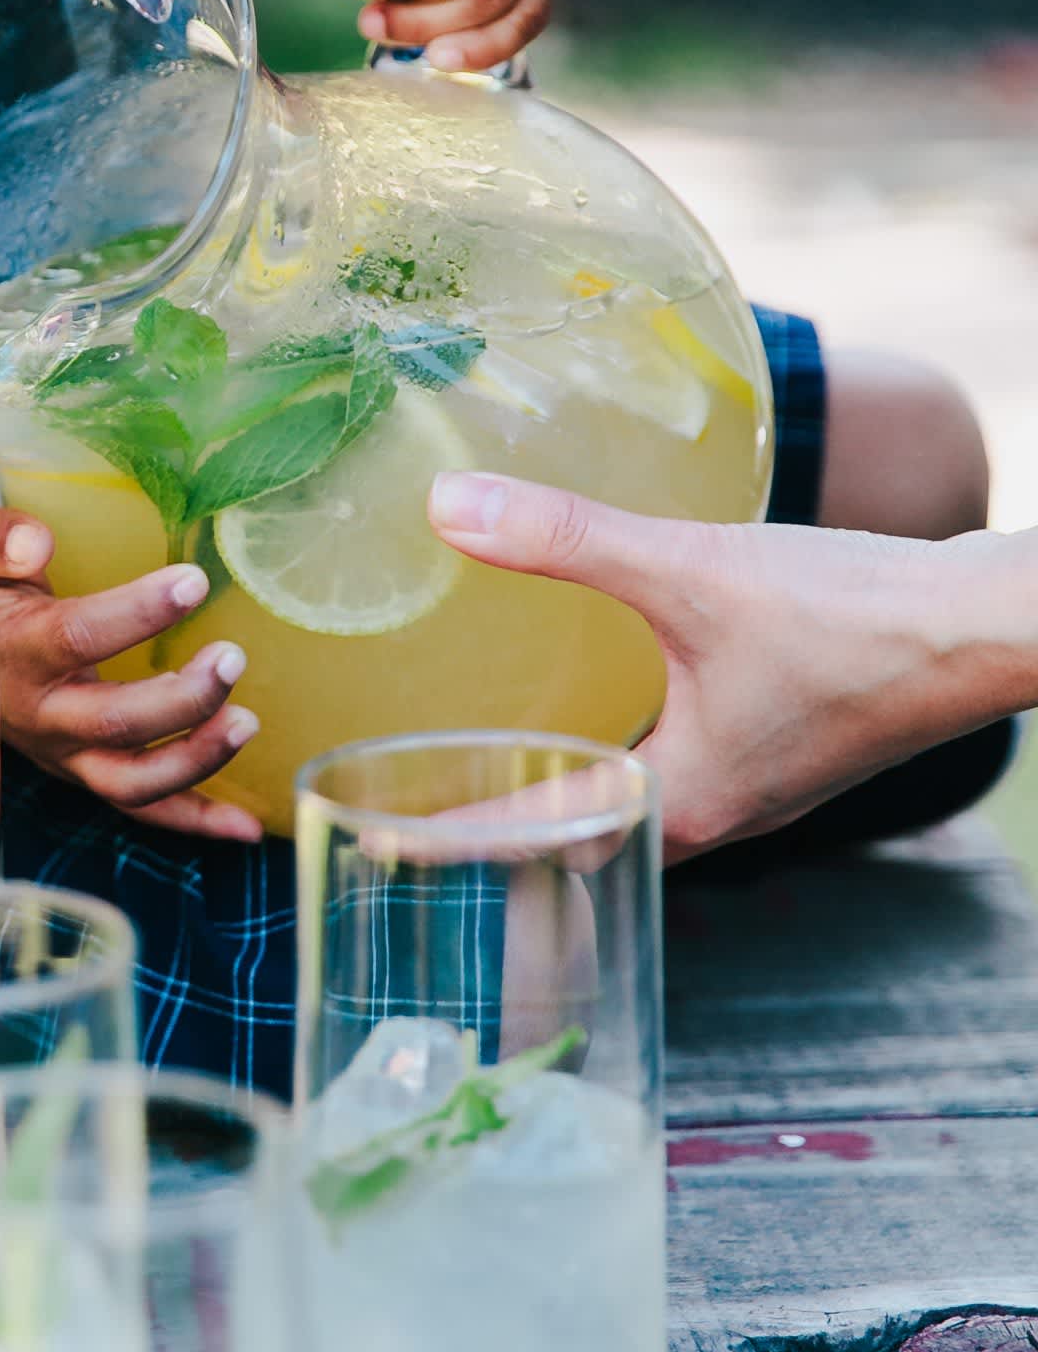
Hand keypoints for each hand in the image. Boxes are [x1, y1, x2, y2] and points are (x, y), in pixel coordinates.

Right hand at [0, 505, 263, 841]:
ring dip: (195, 761)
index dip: (137, 613)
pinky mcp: (84, 771)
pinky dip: (194, 819)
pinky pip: (140, 808)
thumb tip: (38, 541)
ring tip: (247, 722)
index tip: (193, 582)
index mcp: (12, 655)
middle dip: (183, 699)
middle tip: (232, 657)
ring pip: (131, 782)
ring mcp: (63, 755)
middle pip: (115, 725)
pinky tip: (246, 826)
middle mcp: (40, 717)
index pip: (76, 638)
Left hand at [426, 473, 1013, 861]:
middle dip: (500, 808)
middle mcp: (714, 811)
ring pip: (634, 793)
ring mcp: (757, 781)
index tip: (375, 830)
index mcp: (679, 803)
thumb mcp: (692, 572)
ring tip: (496, 727)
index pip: (534, 842)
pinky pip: (681, 755)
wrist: (988, 627)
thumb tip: (447, 509)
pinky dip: (627, 731)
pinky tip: (613, 676)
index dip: (454, 837)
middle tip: (420, 775)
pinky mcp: (787, 741)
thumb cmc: (855, 619)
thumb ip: (566, 540)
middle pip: (579, 830)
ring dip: (569, 769)